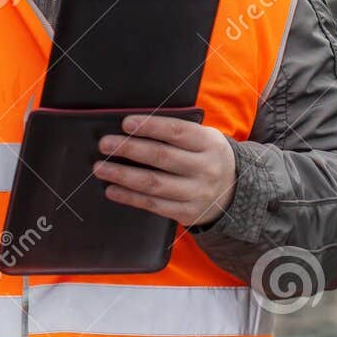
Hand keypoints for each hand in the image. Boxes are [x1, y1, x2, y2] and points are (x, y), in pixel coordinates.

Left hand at [93, 114, 236, 226]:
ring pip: (154, 184)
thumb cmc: (206, 156)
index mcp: (208, 143)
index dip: (150, 126)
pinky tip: (112, 189)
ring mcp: (197, 193)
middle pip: (161, 157)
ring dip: (123, 175)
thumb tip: (134, 127)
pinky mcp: (188, 213)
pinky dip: (130, 197)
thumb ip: (177, 133)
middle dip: (129, 149)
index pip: (177, 131)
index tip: (125, 122)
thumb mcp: (203, 138)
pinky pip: (154, 205)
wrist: (235, 192)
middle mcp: (205, 168)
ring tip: (101, 168)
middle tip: (104, 144)